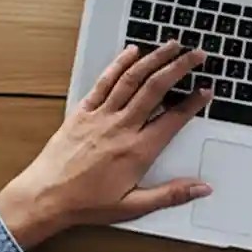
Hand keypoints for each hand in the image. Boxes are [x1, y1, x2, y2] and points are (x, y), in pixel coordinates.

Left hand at [0, 42, 214, 248]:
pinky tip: (132, 51)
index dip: (194, 102)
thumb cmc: (87, 203)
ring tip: (171, 45)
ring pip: (133, 79)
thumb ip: (171, 194)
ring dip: (154, 58)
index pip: (174, 119)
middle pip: (156, 88)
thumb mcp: (133, 207)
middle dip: (180, 67)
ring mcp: (101, 115)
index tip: (206, 90)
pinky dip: (119, 64)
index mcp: (137, 151)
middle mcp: (121, 127)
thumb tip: (201, 189)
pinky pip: (104, 82)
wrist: (46, 196)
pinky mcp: (83, 111)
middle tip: (196, 55)